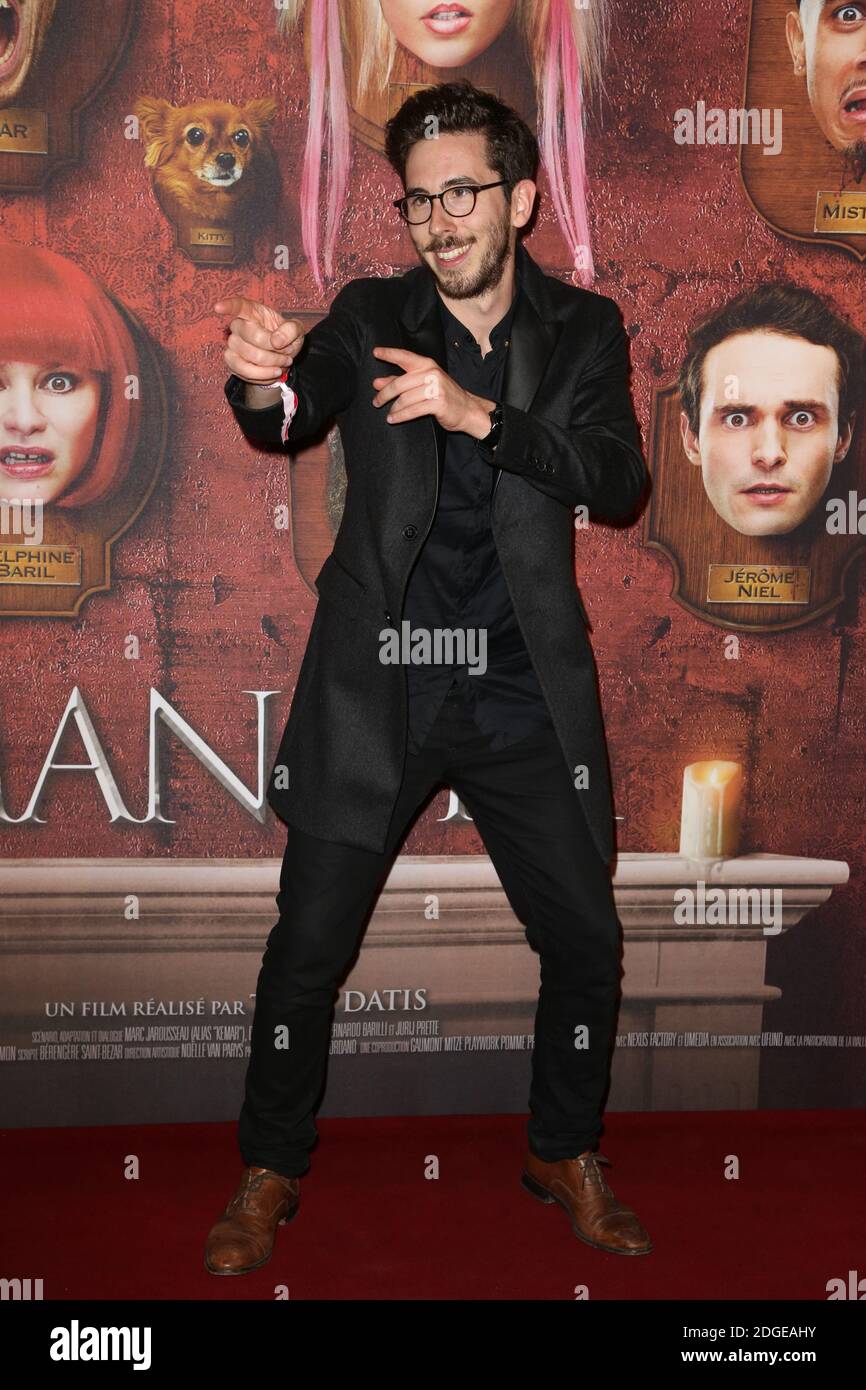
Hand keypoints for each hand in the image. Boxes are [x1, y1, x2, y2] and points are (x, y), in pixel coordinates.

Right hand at [213, 296, 304, 383]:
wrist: (281, 358)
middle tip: (288, 352)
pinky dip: (263, 375)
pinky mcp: (231, 362)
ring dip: (271, 363)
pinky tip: (274, 372)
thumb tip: (276, 340)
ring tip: (284, 362)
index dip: (228, 306)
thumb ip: (291, 330)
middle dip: (274, 348)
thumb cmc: (286, 338)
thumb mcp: (297, 330)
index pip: (238, 305)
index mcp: (253, 312)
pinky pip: (245, 371)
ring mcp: (233, 344)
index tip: (218, 307)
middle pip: (251, 335)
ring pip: (249, 356)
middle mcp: (238, 326)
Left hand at [371, 347, 493, 437]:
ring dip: (393, 408)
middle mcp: (431, 373)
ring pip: (405, 398)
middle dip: (385, 394)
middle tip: (376, 402)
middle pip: (400, 383)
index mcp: (427, 365)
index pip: (405, 356)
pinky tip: (393, 419)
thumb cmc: (443, 395)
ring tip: (388, 414)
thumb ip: (400, 381)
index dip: (389, 353)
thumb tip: (377, 383)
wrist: (467, 409)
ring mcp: (436, 388)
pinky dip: (401, 416)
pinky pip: (413, 410)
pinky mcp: (438, 403)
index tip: (375, 352)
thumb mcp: (422, 384)